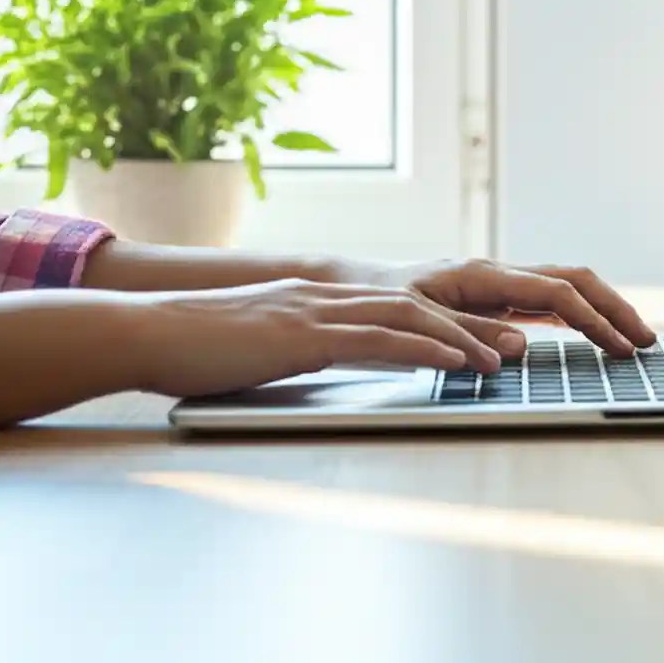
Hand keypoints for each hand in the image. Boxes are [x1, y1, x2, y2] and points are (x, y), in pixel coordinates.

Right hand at [129, 278, 507, 397]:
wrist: (145, 332)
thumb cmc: (198, 348)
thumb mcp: (264, 345)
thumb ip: (302, 349)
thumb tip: (330, 365)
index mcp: (320, 300)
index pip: (400, 307)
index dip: (450, 324)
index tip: (489, 342)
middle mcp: (326, 297)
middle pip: (419, 307)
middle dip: (472, 328)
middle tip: (517, 347)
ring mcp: (315, 311)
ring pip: (408, 319)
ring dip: (461, 340)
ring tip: (501, 361)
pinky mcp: (302, 335)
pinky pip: (375, 339)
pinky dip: (421, 349)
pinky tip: (452, 362)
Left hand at [337, 259, 657, 357]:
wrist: (353, 289)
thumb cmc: (377, 304)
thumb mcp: (415, 323)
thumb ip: (467, 335)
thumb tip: (520, 347)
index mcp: (482, 276)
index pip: (556, 295)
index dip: (594, 320)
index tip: (620, 347)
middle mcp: (497, 275)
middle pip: (574, 281)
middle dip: (615, 308)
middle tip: (647, 340)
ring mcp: (498, 285)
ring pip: (566, 288)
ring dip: (602, 310)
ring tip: (631, 339)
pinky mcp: (494, 298)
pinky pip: (547, 301)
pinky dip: (578, 316)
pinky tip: (593, 334)